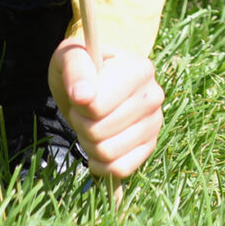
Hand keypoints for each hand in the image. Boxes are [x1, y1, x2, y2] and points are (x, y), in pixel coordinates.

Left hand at [49, 39, 163, 179]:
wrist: (94, 83)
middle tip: (82, 112)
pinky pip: (119, 169)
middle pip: (100, 132)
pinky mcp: (149, 146)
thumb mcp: (70, 56)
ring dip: (88, 144)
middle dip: (81, 125)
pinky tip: (97, 147)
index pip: (97, 106)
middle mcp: (154, 96)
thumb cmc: (81, 68)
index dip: (79, 106)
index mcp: (140, 69)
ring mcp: (154, 123)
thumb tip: (82, 95)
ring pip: (108, 153)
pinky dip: (100, 164)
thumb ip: (75, 68)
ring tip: (90, 125)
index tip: (79, 94)